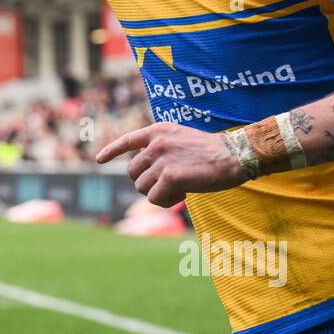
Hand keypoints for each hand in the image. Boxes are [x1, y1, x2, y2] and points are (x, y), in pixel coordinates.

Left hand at [94, 122, 249, 207]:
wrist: (235, 156)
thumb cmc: (213, 153)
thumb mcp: (182, 141)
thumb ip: (162, 150)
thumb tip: (144, 173)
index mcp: (159, 131)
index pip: (128, 140)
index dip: (111, 151)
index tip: (98, 159)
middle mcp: (156, 143)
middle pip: (133, 172)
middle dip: (146, 183)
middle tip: (168, 186)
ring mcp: (161, 159)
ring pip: (142, 187)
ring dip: (157, 194)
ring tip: (178, 190)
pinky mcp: (170, 176)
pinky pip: (154, 198)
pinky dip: (165, 202)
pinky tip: (182, 196)